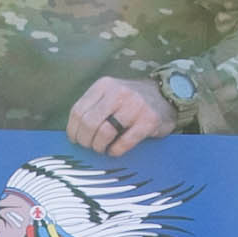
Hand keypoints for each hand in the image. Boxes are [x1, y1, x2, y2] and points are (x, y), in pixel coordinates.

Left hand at [67, 73, 181, 154]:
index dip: (73, 130)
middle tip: (89, 146)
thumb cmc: (131, 101)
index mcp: (104, 85)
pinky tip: (114, 151)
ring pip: (105, 132)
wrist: (165, 96)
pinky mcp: (148, 120)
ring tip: (102, 148)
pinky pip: (124, 142)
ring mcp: (135, 106)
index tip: (75, 139)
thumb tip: (74, 132)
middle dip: (85, 140)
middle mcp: (118, 92)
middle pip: (89, 123)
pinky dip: (115, 150)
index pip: (78, 110)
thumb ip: (93, 107)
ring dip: (99, 146)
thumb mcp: (110, 94)